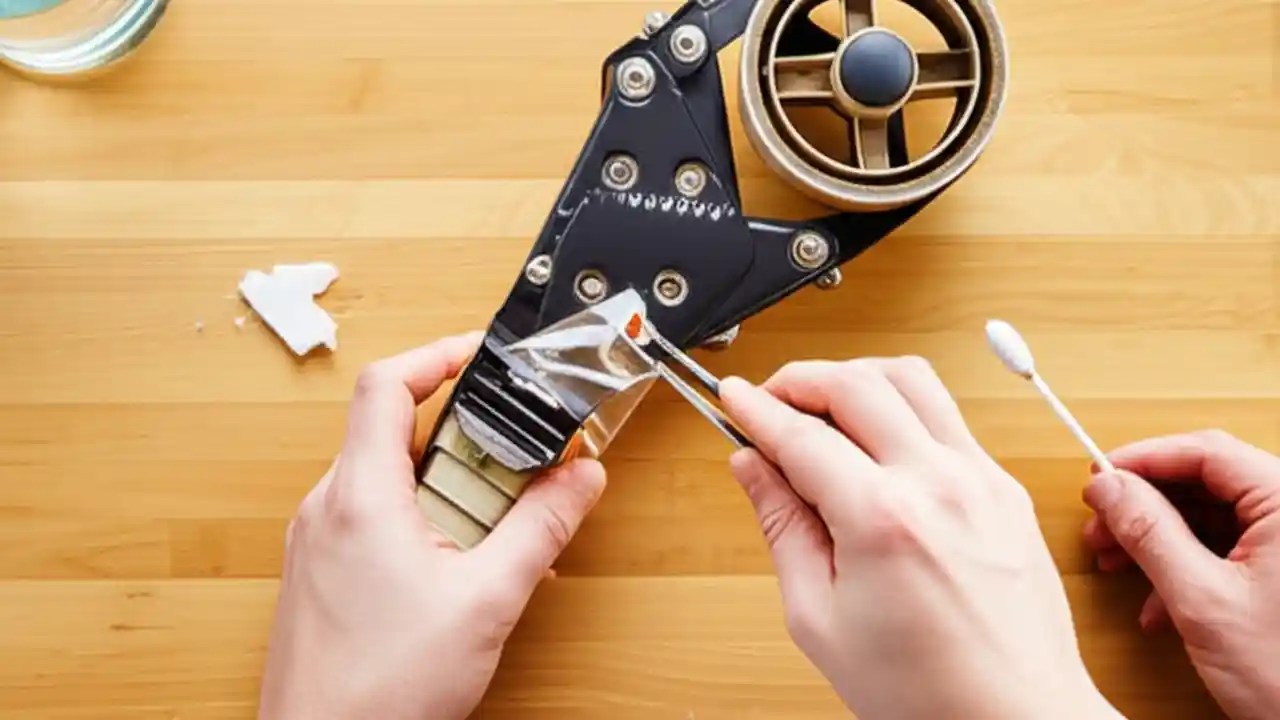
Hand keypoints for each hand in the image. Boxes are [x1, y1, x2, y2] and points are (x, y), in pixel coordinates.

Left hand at [258, 333, 606, 719]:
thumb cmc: (380, 692)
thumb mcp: (487, 601)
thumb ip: (540, 529)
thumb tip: (579, 479)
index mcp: (360, 498)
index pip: (386, 384)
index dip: (436, 354)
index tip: (480, 354)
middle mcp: (327, 509)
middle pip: (395, 431)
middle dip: (465, 441)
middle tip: (512, 469)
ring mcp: (317, 542)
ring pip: (387, 479)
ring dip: (446, 488)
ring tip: (489, 532)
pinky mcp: (320, 573)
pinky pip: (374, 518)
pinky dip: (422, 522)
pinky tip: (456, 568)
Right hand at [720, 358, 1117, 719]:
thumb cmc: (923, 692)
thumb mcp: (819, 619)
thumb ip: (782, 528)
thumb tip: (752, 468)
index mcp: (882, 520)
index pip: (801, 434)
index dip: (755, 409)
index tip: (731, 396)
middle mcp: (938, 483)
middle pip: (856, 383)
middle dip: (799, 378)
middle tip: (768, 398)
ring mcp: (981, 478)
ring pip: (911, 379)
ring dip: (856, 378)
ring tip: (822, 406)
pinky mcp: (1005, 487)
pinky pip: (948, 416)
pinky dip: (902, 409)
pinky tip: (878, 443)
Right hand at [1082, 431, 1279, 719]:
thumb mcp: (1201, 600)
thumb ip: (1149, 533)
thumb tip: (1108, 486)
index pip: (1208, 452)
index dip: (1145, 458)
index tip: (1099, 474)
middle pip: (1207, 481)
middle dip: (1145, 504)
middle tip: (1100, 525)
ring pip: (1212, 516)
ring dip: (1157, 539)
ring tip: (1114, 563)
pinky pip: (1227, 549)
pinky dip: (1183, 567)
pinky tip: (1154, 603)